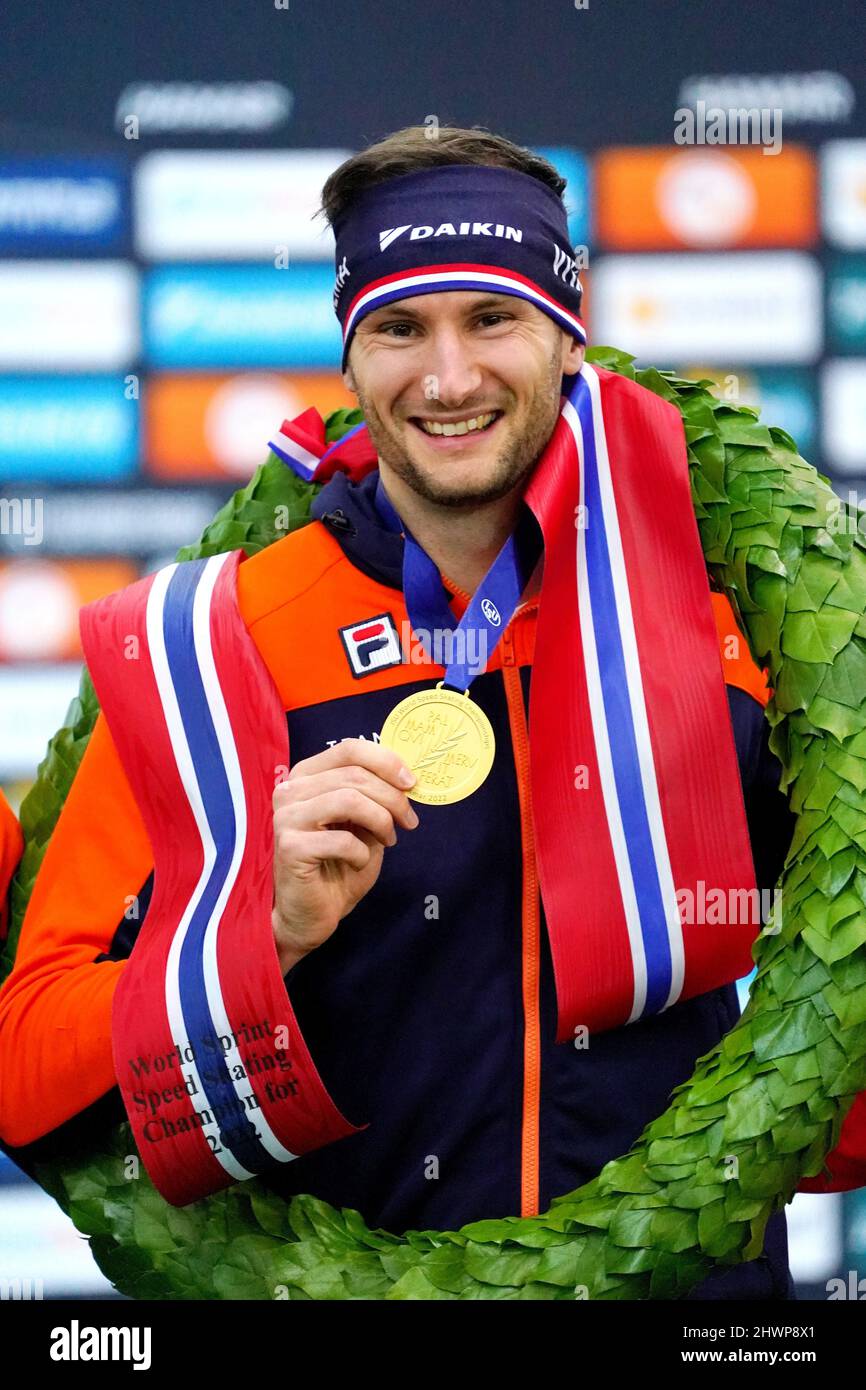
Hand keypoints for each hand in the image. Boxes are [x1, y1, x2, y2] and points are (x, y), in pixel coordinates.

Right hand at [271, 738, 418, 972]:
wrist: (311, 915)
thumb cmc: (338, 867)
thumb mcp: (364, 824)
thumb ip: (375, 796)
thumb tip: (406, 777)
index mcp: (307, 776)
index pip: (349, 748)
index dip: (386, 761)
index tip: (411, 783)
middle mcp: (290, 790)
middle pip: (354, 775)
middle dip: (392, 798)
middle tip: (409, 822)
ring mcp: (286, 817)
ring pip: (349, 799)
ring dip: (381, 821)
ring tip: (389, 840)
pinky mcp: (289, 847)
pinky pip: (342, 840)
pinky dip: (362, 853)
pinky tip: (358, 863)